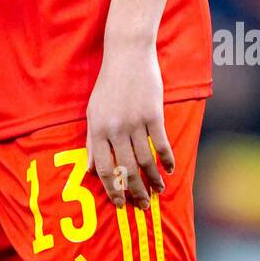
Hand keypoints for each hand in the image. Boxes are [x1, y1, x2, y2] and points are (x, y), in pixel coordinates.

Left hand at [86, 0, 174, 208]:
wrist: (126, 54)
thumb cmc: (108, 84)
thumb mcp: (93, 111)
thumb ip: (93, 142)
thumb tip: (89, 171)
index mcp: (97, 129)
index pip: (103, 169)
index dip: (112, 190)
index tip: (120, 204)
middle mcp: (114, 129)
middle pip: (125, 170)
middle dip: (134, 192)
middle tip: (143, 206)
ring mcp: (134, 122)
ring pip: (144, 161)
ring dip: (152, 180)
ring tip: (158, 191)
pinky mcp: (153, 114)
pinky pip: (160, 144)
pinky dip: (166, 160)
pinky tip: (170, 170)